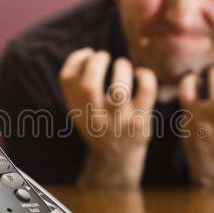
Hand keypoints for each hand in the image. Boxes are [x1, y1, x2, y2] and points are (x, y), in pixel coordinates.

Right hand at [59, 48, 156, 187]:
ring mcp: (119, 121)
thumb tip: (88, 53)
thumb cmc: (99, 125)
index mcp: (77, 110)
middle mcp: (95, 117)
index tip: (88, 54)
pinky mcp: (140, 121)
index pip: (67, 79)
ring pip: (120, 90)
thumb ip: (77, 88)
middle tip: (104, 56)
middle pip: (89, 84)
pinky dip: (145, 75)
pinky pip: (146, 91)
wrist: (117, 159)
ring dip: (122, 67)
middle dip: (97, 62)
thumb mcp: (80, 111)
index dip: (76, 59)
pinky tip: (140, 74)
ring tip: (122, 65)